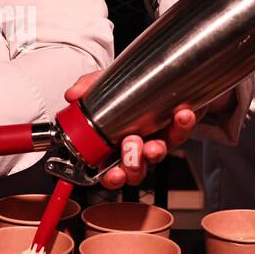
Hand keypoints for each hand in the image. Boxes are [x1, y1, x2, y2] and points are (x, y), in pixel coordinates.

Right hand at [64, 71, 197, 188]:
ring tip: (153, 144)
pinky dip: (182, 125)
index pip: (108, 170)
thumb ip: (88, 87)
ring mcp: (156, 139)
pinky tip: (182, 115)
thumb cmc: (130, 85)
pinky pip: (181, 133)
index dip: (111, 178)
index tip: (113, 175)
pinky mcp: (177, 130)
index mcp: (113, 143)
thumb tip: (72, 95)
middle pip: (133, 170)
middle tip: (130, 150)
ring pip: (156, 156)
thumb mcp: (104, 82)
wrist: (164, 75)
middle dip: (132, 165)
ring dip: (154, 152)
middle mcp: (135, 146)